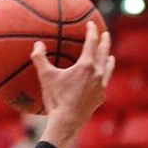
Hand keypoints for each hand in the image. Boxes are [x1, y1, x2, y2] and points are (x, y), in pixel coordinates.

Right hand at [34, 21, 113, 147]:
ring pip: (108, 68)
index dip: (91, 31)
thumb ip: (40, 59)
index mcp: (86, 65)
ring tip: (110, 56)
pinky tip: (102, 79)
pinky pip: (105, 82)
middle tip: (105, 34)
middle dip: (105, 41)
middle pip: (104, 52)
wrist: (67, 122)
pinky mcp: (100, 97)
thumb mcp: (45, 77)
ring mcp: (101, 86)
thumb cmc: (56, 99)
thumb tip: (37, 45)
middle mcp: (97, 73)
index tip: (90, 25)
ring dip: (109, 59)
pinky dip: (105, 76)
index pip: (91, 42)